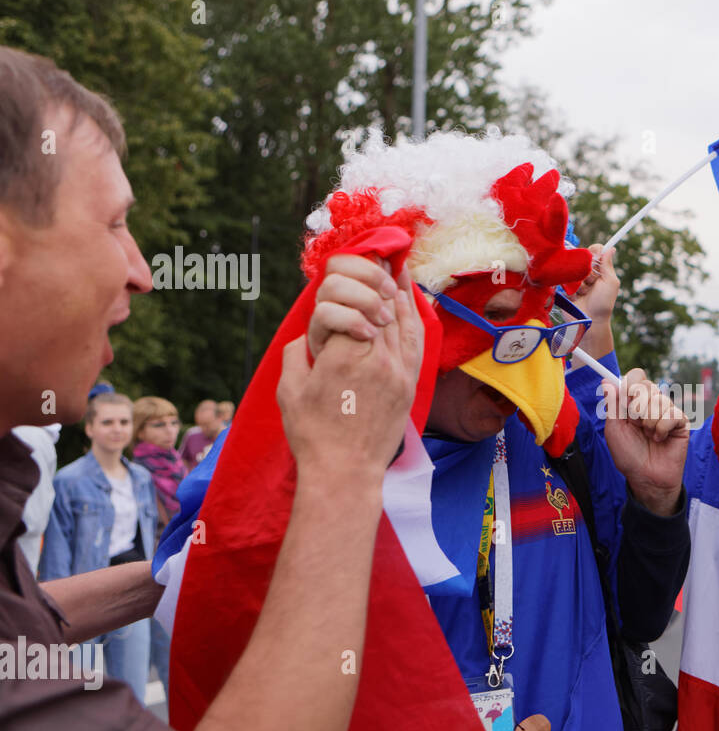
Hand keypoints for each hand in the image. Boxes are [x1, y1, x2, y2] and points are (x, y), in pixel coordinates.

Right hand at [278, 264, 422, 482]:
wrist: (346, 472)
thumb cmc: (313, 434)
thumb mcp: (290, 388)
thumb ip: (298, 350)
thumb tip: (311, 332)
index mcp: (341, 357)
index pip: (344, 303)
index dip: (342, 286)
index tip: (339, 277)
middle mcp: (376, 359)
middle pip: (378, 302)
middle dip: (372, 276)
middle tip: (371, 258)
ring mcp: (398, 370)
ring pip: (400, 316)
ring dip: (393, 289)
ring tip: (391, 264)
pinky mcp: (410, 382)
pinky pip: (416, 337)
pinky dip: (412, 312)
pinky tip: (408, 294)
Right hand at [570, 245, 617, 358]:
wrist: (590, 321)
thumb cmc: (603, 304)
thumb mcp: (610, 283)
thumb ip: (608, 265)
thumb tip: (611, 248)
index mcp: (600, 270)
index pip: (595, 251)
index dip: (594, 252)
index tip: (595, 258)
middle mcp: (587, 273)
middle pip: (582, 259)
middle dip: (587, 271)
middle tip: (591, 282)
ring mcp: (575, 280)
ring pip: (573, 270)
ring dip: (579, 282)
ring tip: (583, 294)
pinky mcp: (564, 288)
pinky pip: (564, 281)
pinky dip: (571, 289)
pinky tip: (575, 297)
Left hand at [600, 368, 688, 515]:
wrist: (646, 477)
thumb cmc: (628, 455)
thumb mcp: (614, 429)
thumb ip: (612, 404)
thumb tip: (605, 380)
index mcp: (634, 402)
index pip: (636, 377)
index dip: (631, 383)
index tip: (625, 397)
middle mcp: (651, 403)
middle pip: (647, 386)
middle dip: (637, 408)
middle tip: (637, 425)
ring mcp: (667, 411)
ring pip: (659, 401)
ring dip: (649, 422)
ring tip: (649, 436)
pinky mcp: (680, 422)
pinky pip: (671, 414)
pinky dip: (661, 429)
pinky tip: (661, 439)